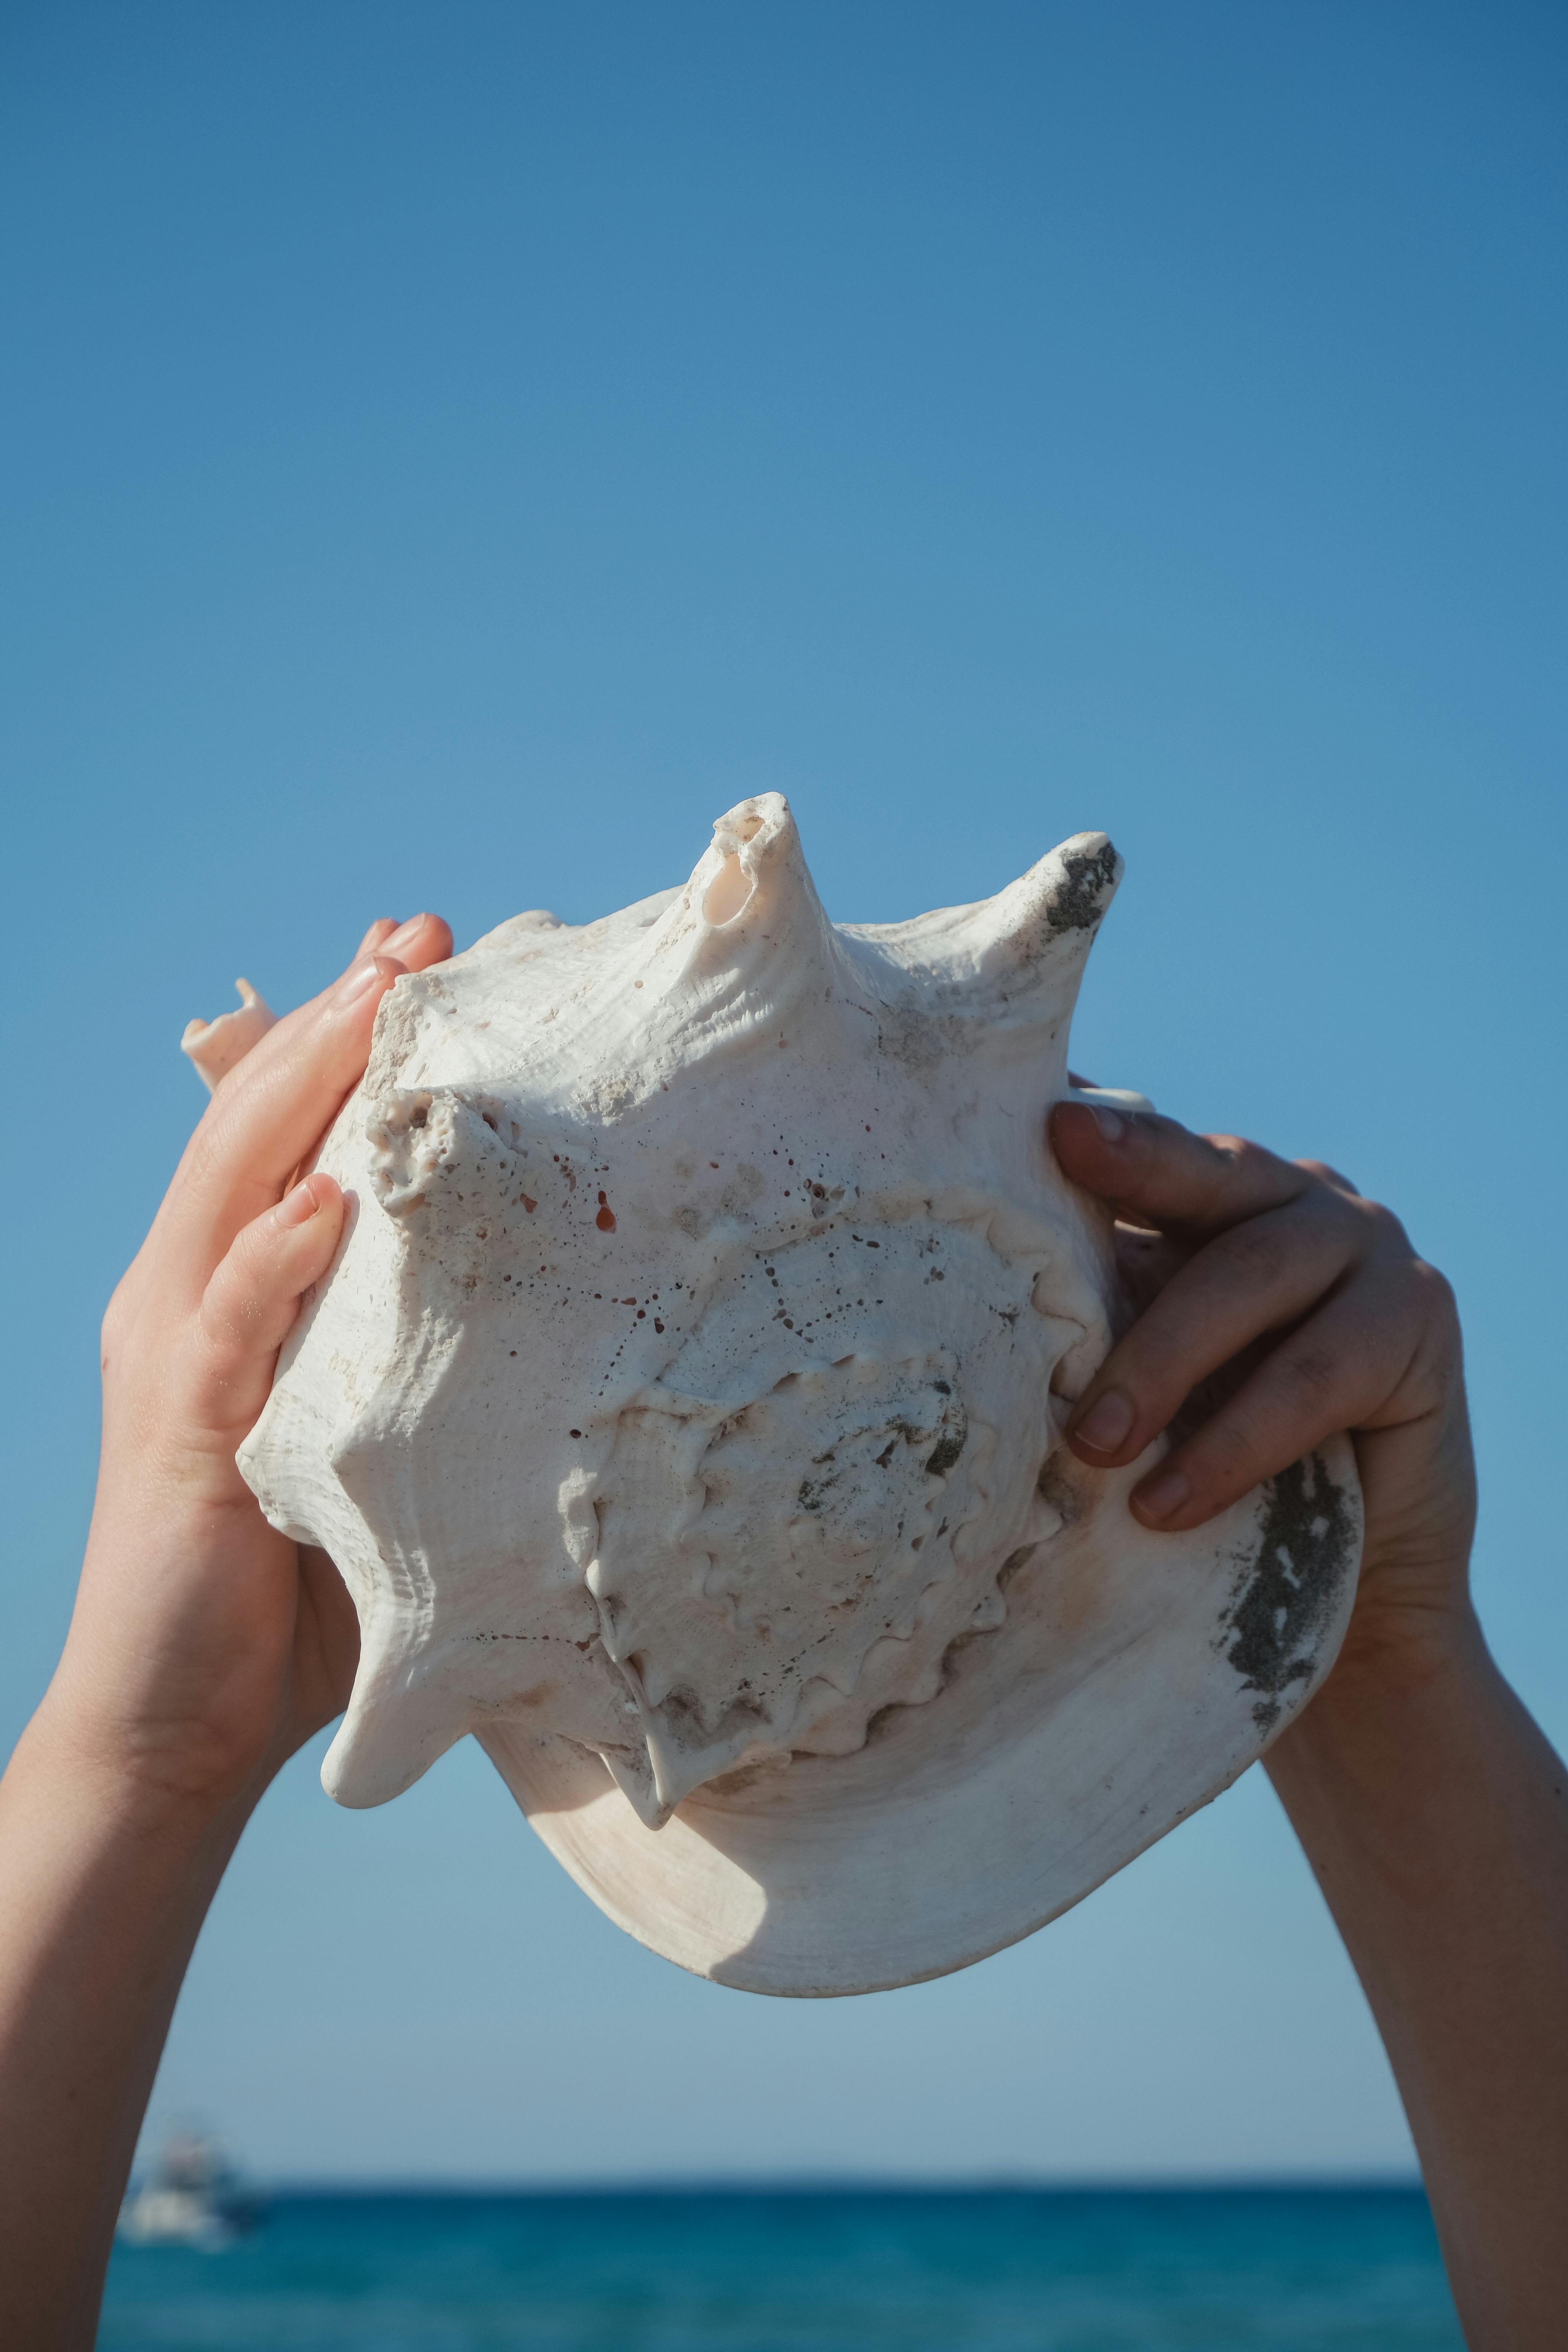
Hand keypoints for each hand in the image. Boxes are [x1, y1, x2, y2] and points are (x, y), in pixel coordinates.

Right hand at [41, 914, 452, 1825]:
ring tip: (377, 995)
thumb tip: (545, 1306)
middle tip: (419, 933)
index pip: (293, 1134)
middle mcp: (193, 1294)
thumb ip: (413, 1354)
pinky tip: (323, 1200)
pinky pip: (227, 1324)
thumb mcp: (369, 1432)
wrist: (184, 1725)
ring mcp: (175, 1353)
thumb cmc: (298, 1586)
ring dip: (304, 1087)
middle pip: (262, 1125)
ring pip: (234, 1187)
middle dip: (338, 1022)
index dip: (353, 1038)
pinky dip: (272, 1256)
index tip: (434, 951)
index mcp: (242, 1288)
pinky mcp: (177, 1430)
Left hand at [1049, 1100, 1476, 1685]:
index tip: (1033, 1096)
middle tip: (1062, 1148)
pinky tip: (1173, 1499)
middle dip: (1131, 1162)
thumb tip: (954, 1312)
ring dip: (1162, 1363)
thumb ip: (1086, 1322)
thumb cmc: (1214, 1461)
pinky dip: (1235, 1441)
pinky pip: (1315, 1373)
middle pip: (1202, 1168)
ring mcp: (1366, 1247)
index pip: (1144, 1137)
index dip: (1092, 1114)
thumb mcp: (1143, 1378)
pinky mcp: (1418, 1323)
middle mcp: (1288, 1195)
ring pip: (1249, 1275)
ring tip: (1096, 1448)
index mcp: (1210, 1193)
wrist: (1354, 1574)